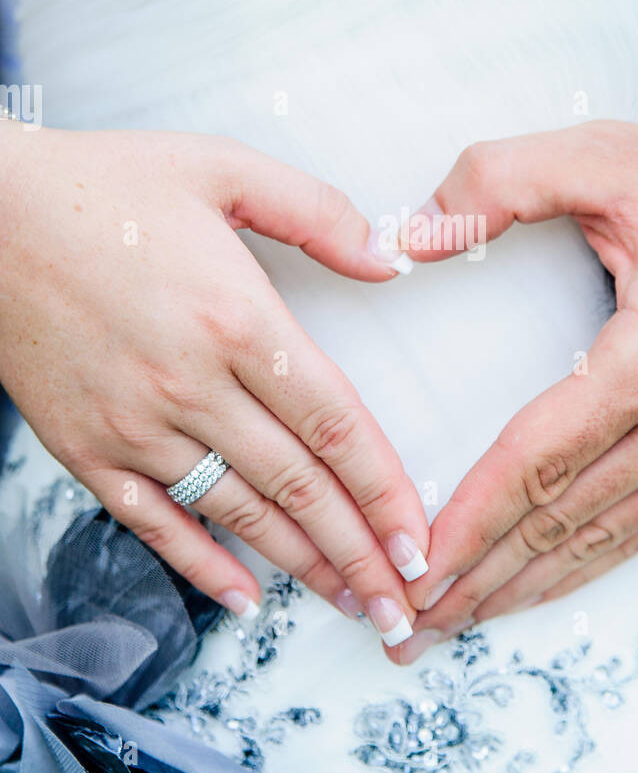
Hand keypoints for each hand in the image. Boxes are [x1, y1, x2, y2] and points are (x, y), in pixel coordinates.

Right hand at [0, 125, 426, 642]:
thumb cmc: (103, 187)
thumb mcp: (223, 167)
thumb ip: (317, 212)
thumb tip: (388, 263)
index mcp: (236, 318)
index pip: (334, 422)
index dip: (385, 488)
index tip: (418, 537)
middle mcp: (189, 384)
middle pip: (297, 486)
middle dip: (359, 553)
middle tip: (403, 604)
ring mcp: (133, 424)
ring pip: (236, 513)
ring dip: (300, 566)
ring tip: (349, 603)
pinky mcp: (85, 447)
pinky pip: (153, 522)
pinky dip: (201, 566)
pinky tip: (245, 598)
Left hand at [391, 121, 637, 660]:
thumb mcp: (608, 155)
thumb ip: (500, 182)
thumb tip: (411, 236)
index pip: (544, 457)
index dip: (472, 516)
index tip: (415, 559)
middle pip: (566, 518)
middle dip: (479, 575)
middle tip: (407, 622)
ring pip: (605, 539)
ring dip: (525, 587)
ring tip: (453, 624)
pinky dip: (587, 566)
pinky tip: (541, 589)